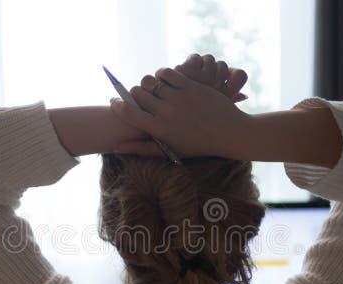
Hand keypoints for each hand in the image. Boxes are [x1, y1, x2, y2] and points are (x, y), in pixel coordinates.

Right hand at [110, 55, 249, 157]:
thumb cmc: (198, 145)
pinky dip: (163, 74)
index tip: (114, 101)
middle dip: (134, 93)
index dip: (116, 105)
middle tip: (138, 95)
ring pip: (151, 81)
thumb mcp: (170, 151)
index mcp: (159, 130)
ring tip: (152, 87)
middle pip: (137, 94)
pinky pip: (168, 73)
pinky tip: (165, 79)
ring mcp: (178, 98)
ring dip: (148, 83)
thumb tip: (118, 147)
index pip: (127, 113)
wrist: (228, 133)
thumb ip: (142, 149)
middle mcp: (166, 113)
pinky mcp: (190, 86)